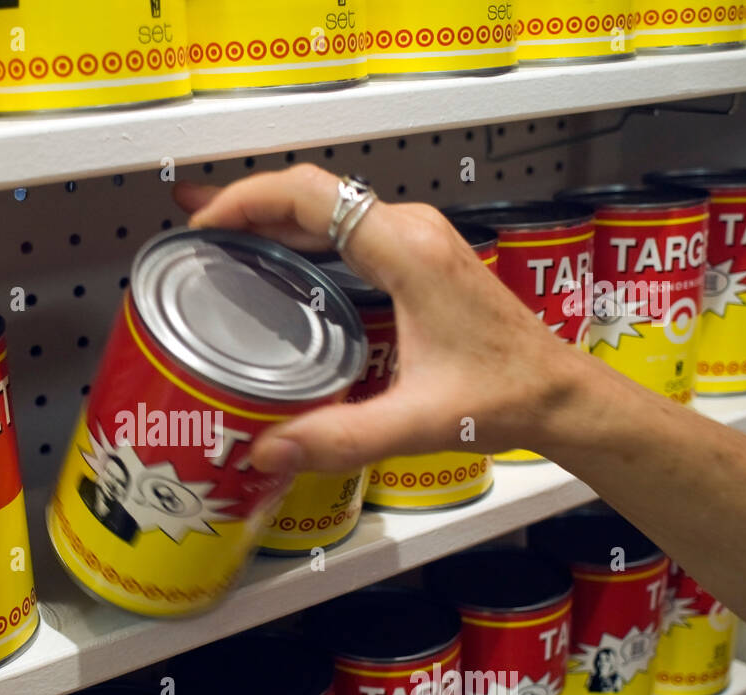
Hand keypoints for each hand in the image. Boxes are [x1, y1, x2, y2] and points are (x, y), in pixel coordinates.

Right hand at [174, 165, 585, 473]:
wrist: (557, 392)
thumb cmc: (503, 397)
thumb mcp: (418, 423)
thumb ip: (339, 438)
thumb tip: (263, 451)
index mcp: (408, 252)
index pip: (312, 195)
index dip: (248, 199)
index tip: (204, 224)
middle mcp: (412, 230)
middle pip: (312, 192)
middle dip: (245, 202)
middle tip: (188, 224)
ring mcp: (417, 237)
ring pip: (329, 205)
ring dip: (270, 214)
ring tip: (214, 233)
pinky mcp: (419, 255)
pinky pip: (347, 225)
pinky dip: (300, 231)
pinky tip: (273, 256)